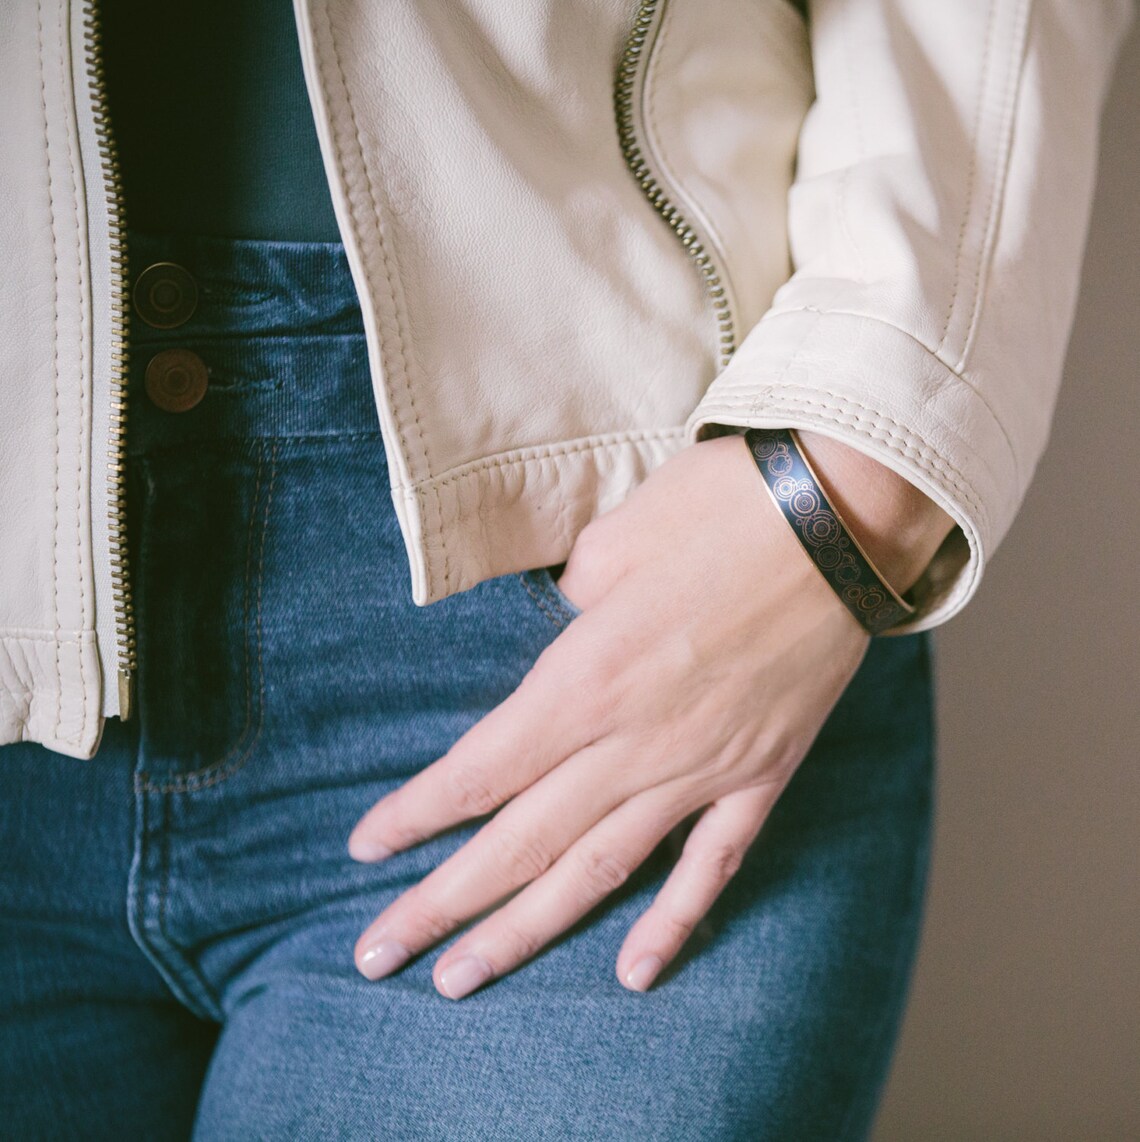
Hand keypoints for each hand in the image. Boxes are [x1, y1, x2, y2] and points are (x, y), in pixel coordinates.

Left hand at [347, 433, 937, 998]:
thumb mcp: (613, 542)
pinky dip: (674, 923)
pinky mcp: (761, 773)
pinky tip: (633, 975)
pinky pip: (712, 864)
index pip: (481, 769)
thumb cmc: (719, 509)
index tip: (365, 848)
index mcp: (587, 677)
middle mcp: (635, 740)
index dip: (417, 815)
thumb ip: (570, 605)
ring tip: (461, 980)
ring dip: (526, 930)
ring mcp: (701, 768)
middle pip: (520, 839)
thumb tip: (562, 633)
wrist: (842, 517)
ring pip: (599, 869)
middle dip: (440, 902)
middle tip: (375, 954)